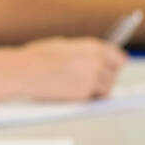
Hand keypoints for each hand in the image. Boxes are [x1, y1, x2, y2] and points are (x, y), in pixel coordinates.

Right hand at [13, 37, 127, 99]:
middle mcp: (97, 61)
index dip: (115, 65)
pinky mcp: (84, 93)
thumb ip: (81, 52)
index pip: (118, 58)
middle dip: (105, 79)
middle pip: (114, 75)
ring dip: (97, 91)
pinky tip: (71, 93)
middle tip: (93, 82)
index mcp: (93, 46)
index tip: (113, 70)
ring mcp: (92, 78)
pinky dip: (86, 98)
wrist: (26, 70)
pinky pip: (92, 98)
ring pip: (106, 89)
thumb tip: (91, 60)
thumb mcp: (63, 46)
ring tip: (79, 88)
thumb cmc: (38, 57)